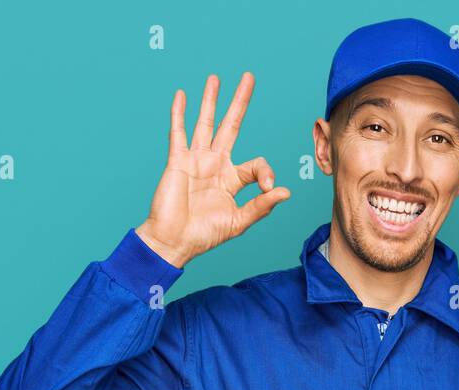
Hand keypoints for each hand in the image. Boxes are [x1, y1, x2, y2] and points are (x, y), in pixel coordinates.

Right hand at [136, 72, 291, 267]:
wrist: (173, 241)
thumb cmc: (203, 235)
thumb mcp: (238, 222)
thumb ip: (261, 206)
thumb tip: (285, 191)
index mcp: (232, 179)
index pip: (256, 164)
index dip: (266, 172)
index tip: (267, 187)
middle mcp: (215, 165)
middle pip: (230, 126)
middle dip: (239, 103)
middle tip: (249, 77)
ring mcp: (196, 161)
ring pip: (205, 123)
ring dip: (210, 100)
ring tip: (215, 78)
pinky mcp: (177, 161)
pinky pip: (178, 133)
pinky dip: (179, 114)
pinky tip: (182, 96)